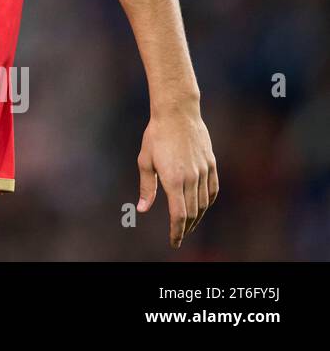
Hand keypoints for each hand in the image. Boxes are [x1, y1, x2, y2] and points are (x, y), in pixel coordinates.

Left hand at [136, 106, 218, 247]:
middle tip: (179, 235)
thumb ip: (147, 187)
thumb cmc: (156, 135)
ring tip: (189, 224)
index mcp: (174, 180)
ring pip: (204, 203)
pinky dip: (209, 202)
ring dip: (198, 217)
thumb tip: (142, 209)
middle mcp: (192, 179)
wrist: (178, 113)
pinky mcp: (211, 164)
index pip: (178, 215)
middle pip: (193, 212)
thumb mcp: (145, 161)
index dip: (177, 231)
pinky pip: (213, 190)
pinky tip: (203, 206)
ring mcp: (204, 171)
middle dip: (186, 227)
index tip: (174, 242)